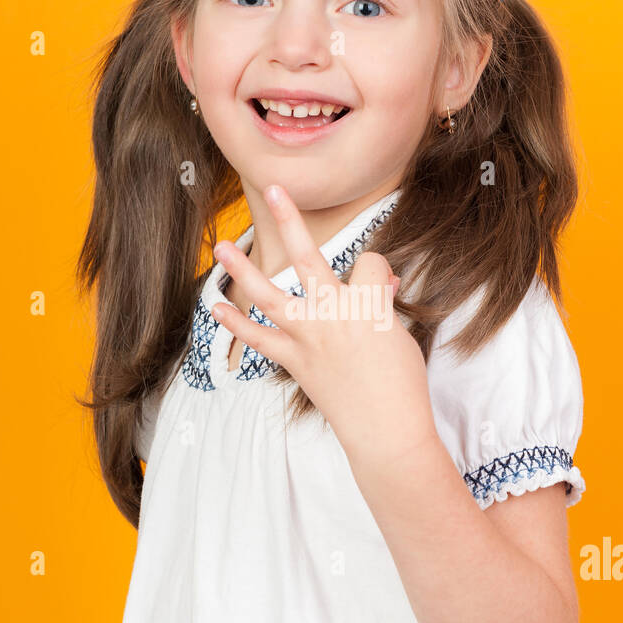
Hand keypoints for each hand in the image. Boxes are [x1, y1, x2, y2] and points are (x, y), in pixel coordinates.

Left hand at [209, 185, 439, 469]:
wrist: (386, 431)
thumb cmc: (403, 385)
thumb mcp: (402, 335)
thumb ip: (382, 304)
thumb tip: (377, 285)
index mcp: (368, 303)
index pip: (370, 263)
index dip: (380, 272)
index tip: (387, 289)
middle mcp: (333, 314)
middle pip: (308, 256)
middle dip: (291, 219)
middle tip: (273, 190)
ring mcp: (309, 337)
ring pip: (269, 294)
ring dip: (243, 268)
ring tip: (222, 246)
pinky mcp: (294, 361)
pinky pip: (259, 338)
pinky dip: (237, 324)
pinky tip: (219, 308)